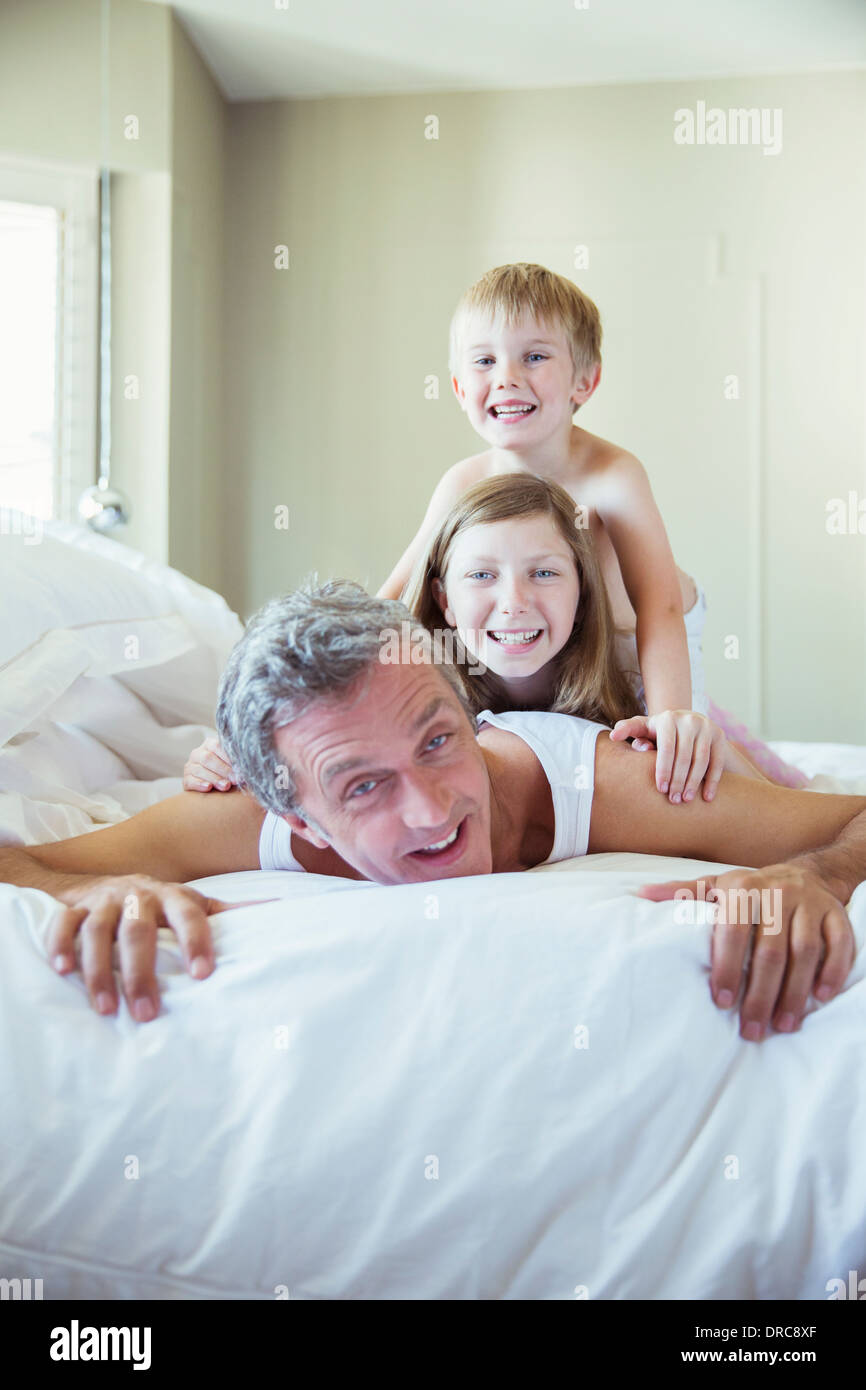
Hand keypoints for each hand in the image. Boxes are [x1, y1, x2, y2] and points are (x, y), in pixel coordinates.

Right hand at [47, 875, 235, 1022]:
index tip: (203, 974)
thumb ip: (229, 911)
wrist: (97, 880)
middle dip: (142, 973)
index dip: (197, 941)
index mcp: (173, 897)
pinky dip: (60, 945)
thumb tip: (280, 910)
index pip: (190, 915)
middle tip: (148, 1014)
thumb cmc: (156, 904)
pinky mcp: (72, 907)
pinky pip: (62, 923)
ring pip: (98, 932)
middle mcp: (138, 895)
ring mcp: (103, 900)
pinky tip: (62, 971)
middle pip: (138, 931)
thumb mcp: (192, 903)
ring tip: (106, 1009)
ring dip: (99, 970)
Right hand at [183, 735, 236, 791]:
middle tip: (236, 780)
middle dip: (224, 770)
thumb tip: (249, 766)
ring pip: (199, 770)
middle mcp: (197, 753)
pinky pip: (190, 781)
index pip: (217, 746)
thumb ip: (236, 761)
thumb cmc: (227, 771)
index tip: (240, 768)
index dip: (228, 757)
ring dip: (214, 778)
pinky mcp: (186, 779)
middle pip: (208, 758)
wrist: (212, 784)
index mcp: (209, 744)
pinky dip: (200, 784)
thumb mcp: (231, 763)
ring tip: (226, 786)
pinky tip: (209, 788)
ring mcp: (190, 766)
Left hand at [610, 710, 726, 802]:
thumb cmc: (659, 732)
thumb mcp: (644, 728)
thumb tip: (613, 736)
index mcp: (667, 719)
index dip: (663, 770)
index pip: (667, 748)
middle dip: (678, 780)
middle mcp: (689, 720)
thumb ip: (630, 731)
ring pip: (702, 760)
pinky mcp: (720, 735)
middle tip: (673, 800)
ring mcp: (706, 727)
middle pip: (684, 756)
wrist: (688, 722)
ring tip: (687, 800)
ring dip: (694, 782)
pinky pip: (718, 761)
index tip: (660, 790)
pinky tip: (707, 797)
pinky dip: (713, 781)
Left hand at [638, 864, 854, 1039]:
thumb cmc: (752, 890)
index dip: (727, 966)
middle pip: (770, 950)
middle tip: (751, 1029)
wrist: (806, 872)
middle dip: (760, 994)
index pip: (732, 930)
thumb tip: (640, 895)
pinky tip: (821, 997)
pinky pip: (839, 943)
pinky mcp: (836, 914)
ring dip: (795, 992)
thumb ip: (682, 894)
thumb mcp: (716, 885)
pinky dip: (833, 970)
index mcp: (742, 887)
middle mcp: (778, 892)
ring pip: (804, 952)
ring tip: (783, 1024)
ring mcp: (810, 903)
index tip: (722, 1002)